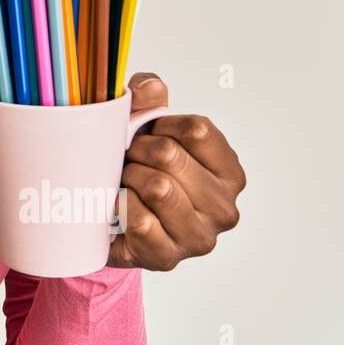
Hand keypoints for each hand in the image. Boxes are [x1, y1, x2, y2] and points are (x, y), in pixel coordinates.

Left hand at [108, 72, 245, 270]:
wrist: (114, 220)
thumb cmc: (139, 169)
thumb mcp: (144, 126)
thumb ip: (147, 97)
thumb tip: (151, 86)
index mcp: (229, 172)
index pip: (197, 130)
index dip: (160, 124)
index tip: (149, 134)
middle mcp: (224, 208)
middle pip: (169, 155)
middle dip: (136, 150)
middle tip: (127, 160)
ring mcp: (199, 238)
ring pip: (157, 186)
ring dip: (127, 177)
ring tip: (124, 181)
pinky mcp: (167, 258)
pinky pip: (140, 220)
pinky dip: (120, 205)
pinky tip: (117, 205)